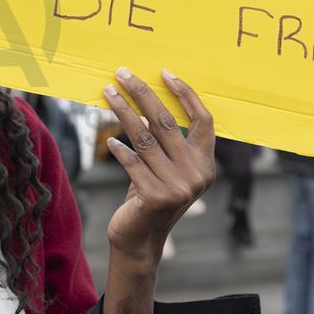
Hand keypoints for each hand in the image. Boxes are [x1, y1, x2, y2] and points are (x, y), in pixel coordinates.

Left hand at [102, 67, 215, 263]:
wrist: (140, 240)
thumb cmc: (149, 195)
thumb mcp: (162, 168)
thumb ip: (162, 144)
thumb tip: (145, 108)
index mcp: (206, 164)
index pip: (203, 120)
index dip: (186, 94)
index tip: (164, 73)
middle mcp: (197, 174)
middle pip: (166, 121)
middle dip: (142, 93)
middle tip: (122, 74)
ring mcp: (178, 187)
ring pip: (144, 137)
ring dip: (123, 112)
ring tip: (107, 94)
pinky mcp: (156, 196)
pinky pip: (132, 162)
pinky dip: (119, 150)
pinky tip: (108, 141)